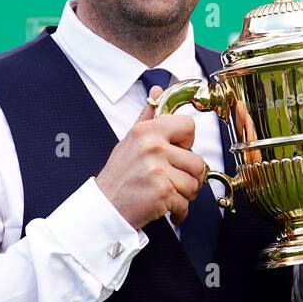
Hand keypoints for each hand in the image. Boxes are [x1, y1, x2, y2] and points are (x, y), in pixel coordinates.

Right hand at [95, 85, 208, 228]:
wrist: (104, 207)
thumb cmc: (119, 175)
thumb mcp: (130, 140)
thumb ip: (148, 116)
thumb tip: (157, 90)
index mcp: (147, 131)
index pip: (188, 126)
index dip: (187, 142)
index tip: (178, 151)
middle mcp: (153, 147)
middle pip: (198, 162)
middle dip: (190, 177)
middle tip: (174, 181)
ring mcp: (158, 170)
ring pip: (195, 183)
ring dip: (185, 195)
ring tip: (168, 194)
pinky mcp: (162, 192)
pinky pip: (186, 203)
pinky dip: (179, 211)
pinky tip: (166, 208)